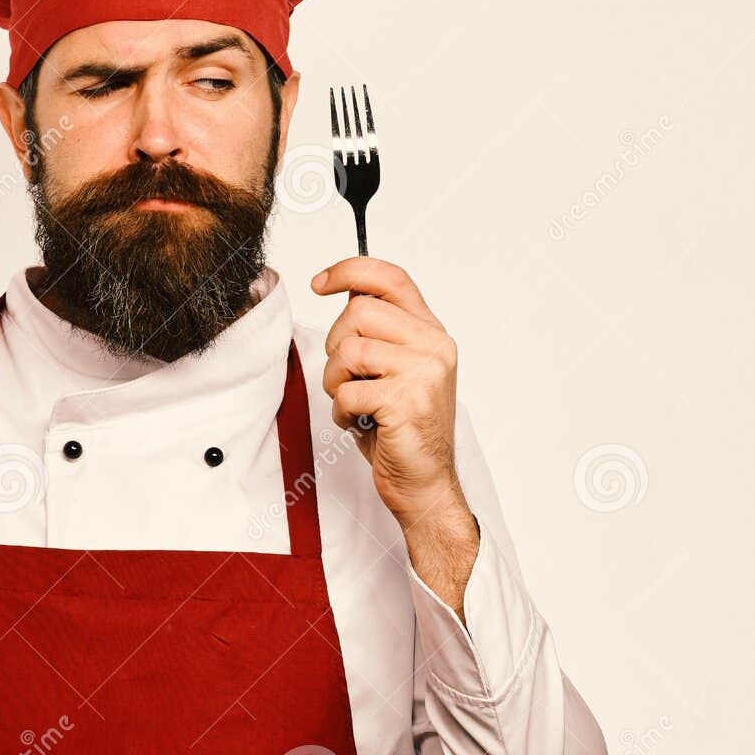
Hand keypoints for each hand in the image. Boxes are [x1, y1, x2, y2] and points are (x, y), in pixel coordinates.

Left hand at [313, 257, 479, 611]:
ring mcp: (425, 372)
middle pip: (359, 312)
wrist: (424, 484)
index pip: (390, 278)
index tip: (320, 282)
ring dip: (336, 382)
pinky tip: (362, 424)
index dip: (350, 271)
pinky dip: (343, 412)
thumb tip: (346, 294)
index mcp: (431, 333)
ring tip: (355, 403)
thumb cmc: (401, 429)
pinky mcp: (408, 401)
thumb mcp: (395, 370)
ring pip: (349, 350)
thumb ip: (380, 333)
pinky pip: (348, 390)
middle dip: (336, 346)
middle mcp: (434, 346)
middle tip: (349, 378)